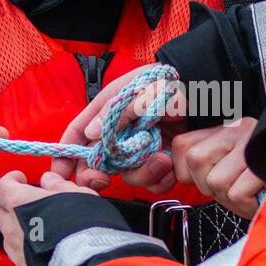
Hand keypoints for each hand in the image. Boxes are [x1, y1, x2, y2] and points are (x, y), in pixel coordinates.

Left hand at [0, 170, 98, 265]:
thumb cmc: (83, 229)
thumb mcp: (77, 195)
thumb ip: (59, 185)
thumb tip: (50, 180)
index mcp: (20, 203)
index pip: (2, 187)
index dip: (10, 181)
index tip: (19, 179)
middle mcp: (12, 227)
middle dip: (9, 203)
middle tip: (25, 200)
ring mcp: (16, 250)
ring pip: (6, 233)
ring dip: (16, 225)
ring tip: (35, 224)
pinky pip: (16, 252)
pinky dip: (23, 245)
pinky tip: (39, 244)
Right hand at [51, 64, 187, 191]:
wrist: (207, 91)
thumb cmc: (172, 84)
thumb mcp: (141, 91)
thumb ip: (116, 112)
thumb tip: (92, 133)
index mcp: (108, 111)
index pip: (78, 134)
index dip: (65, 154)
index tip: (58, 174)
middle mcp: (121, 132)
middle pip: (98, 162)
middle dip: (98, 174)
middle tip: (103, 180)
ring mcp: (140, 148)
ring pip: (127, 174)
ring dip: (141, 173)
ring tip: (160, 159)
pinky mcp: (160, 159)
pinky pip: (152, 180)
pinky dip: (160, 179)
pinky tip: (169, 165)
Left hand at [167, 118, 265, 217]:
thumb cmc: (259, 186)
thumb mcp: (224, 171)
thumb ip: (199, 167)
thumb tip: (167, 174)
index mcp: (225, 128)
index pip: (182, 146)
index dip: (186, 173)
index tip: (207, 182)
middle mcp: (240, 128)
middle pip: (196, 161)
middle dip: (208, 187)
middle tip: (231, 190)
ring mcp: (256, 143)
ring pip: (216, 181)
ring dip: (229, 199)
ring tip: (247, 194)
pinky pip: (237, 193)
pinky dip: (245, 205)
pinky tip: (258, 198)